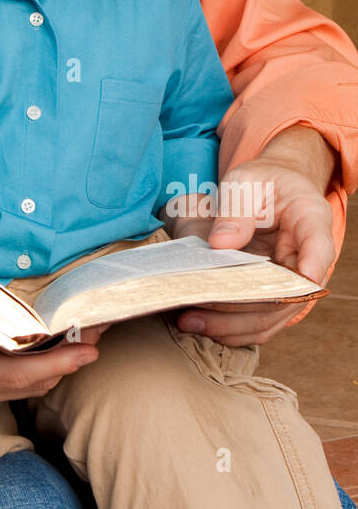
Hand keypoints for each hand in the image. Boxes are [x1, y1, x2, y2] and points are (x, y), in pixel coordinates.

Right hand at [0, 274, 108, 401]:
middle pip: (30, 381)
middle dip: (70, 359)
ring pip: (23, 380)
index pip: (16, 374)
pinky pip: (9, 373)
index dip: (56, 361)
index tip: (90, 344)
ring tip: (89, 330)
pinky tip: (50, 335)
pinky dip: (37, 358)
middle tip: (105, 327)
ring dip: (57, 359)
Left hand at [172, 128, 336, 345]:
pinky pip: (260, 321)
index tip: (292, 283)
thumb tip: (220, 245)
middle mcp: (308, 258)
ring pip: (272, 316)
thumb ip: (236, 209)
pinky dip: (231, 328)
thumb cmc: (261, 182)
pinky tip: (199, 324)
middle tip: (198, 308)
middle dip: (244, 306)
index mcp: (311, 219)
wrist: (272, 190)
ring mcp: (294, 283)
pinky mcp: (276, 297)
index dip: (309, 267)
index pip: (318, 247)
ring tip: (189, 321)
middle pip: (289, 294)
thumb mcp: (245, 181)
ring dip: (231, 325)